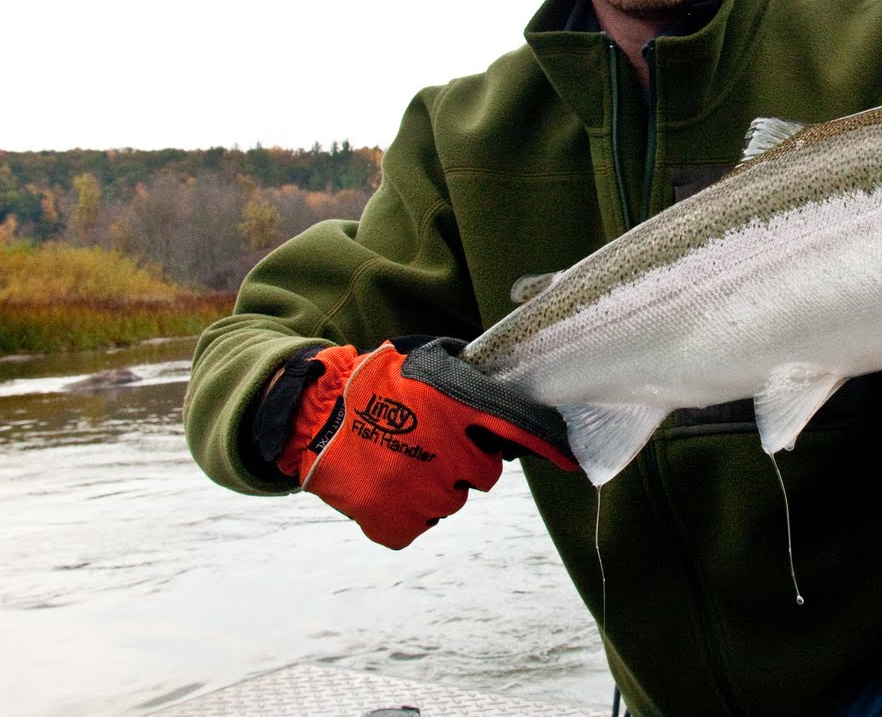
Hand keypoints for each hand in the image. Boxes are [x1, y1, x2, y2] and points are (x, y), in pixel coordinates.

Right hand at [268, 338, 577, 548]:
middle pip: (484, 471)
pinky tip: (385, 481)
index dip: (548, 443)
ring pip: (452, 498)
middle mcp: (442, 451)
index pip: (515, 427)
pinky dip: (408, 507)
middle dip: (465, 457)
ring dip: (435, 481)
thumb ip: (464, 373)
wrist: (309, 419)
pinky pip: (421, 521)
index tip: (572, 457)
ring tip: (399, 457)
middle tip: (430, 439)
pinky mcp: (397, 523)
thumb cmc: (371, 384)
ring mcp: (418, 492)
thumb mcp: (420, 359)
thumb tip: (508, 380)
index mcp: (451, 405)